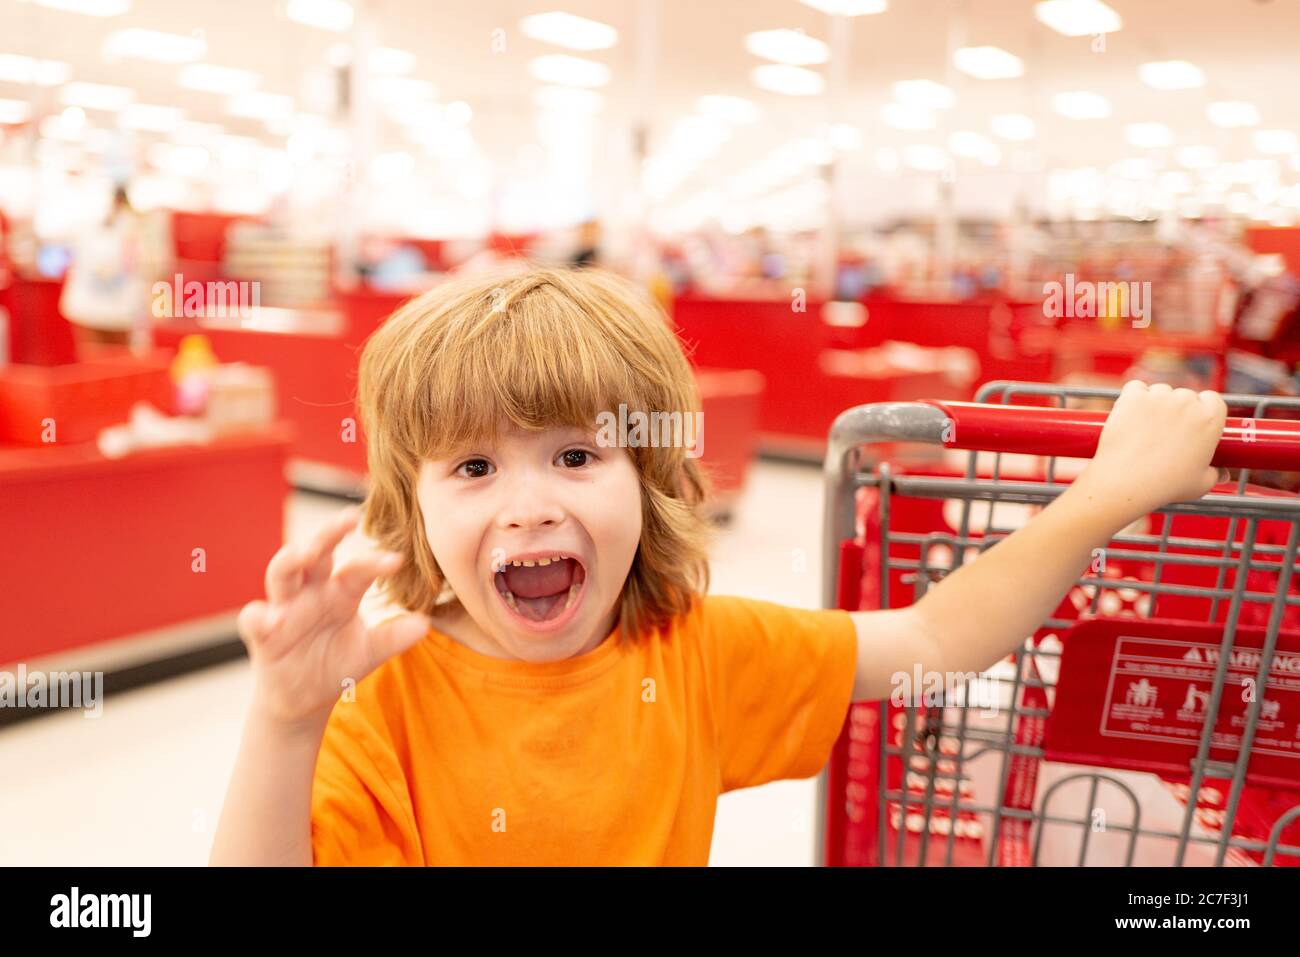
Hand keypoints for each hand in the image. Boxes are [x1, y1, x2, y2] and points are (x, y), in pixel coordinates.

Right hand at [236, 505, 429, 731]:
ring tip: (305, 554)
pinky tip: (269, 620)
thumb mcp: (368, 653)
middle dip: (328, 533)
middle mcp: (311, 591)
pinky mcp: (262, 634)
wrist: (304, 699)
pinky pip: (253, 619)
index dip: (375, 563)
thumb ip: (393, 638)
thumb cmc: (336, 664)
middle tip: (348, 518)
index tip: (398, 560)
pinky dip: (258, 617)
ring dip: (291, 559)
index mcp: (340, 592)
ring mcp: (284, 608)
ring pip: (281, 572)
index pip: (357, 569)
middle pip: (316, 552)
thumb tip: (425, 624)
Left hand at [1077, 380, 1227, 522]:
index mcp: (1211, 419)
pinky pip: (1136, 387)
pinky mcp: (1134, 397)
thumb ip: (1215, 474)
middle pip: (1185, 395)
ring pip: (1161, 391)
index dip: (1203, 409)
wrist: (1127, 481)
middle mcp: (1188, 402)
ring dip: (1156, 402)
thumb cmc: (1166, 485)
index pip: (1213, 399)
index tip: (1194, 421)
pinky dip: (1133, 397)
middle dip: (1178, 409)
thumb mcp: (1202, 484)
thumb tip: (1222, 474)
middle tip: (1165, 431)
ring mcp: (1160, 397)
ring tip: (1146, 428)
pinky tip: (1131, 413)